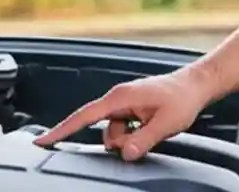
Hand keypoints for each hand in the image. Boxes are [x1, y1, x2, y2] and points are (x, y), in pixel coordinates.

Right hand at [32, 68, 211, 159]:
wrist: (196, 85)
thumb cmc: (182, 98)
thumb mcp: (166, 123)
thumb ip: (144, 139)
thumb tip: (124, 153)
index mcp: (120, 97)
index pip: (84, 117)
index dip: (61, 130)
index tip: (42, 141)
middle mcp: (117, 99)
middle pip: (103, 132)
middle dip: (121, 142)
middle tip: (149, 135)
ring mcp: (124, 105)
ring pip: (114, 135)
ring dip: (130, 140)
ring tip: (154, 129)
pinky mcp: (130, 111)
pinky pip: (123, 132)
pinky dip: (135, 135)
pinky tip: (152, 127)